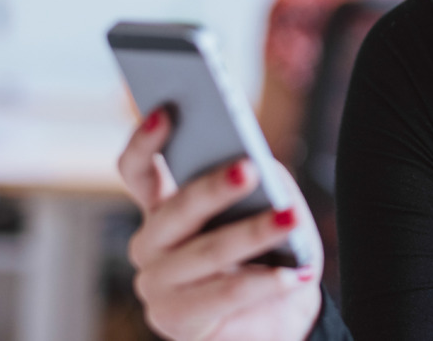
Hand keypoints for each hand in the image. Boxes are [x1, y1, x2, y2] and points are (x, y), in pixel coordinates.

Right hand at [117, 108, 324, 340]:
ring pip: (207, 252)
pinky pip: (223, 295)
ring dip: (254, 234)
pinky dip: (263, 281)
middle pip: (177, 209)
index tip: (165, 112)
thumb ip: (261, 181)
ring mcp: (156, 285)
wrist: (281, 315)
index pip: (138, 171)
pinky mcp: (174, 321)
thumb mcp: (270, 205)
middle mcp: (150, 244)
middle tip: (248, 168)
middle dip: (215, 187)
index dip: (145, 142)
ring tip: (291, 219)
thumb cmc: (270, 251)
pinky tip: (293, 274)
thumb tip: (257, 167)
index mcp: (163, 208)